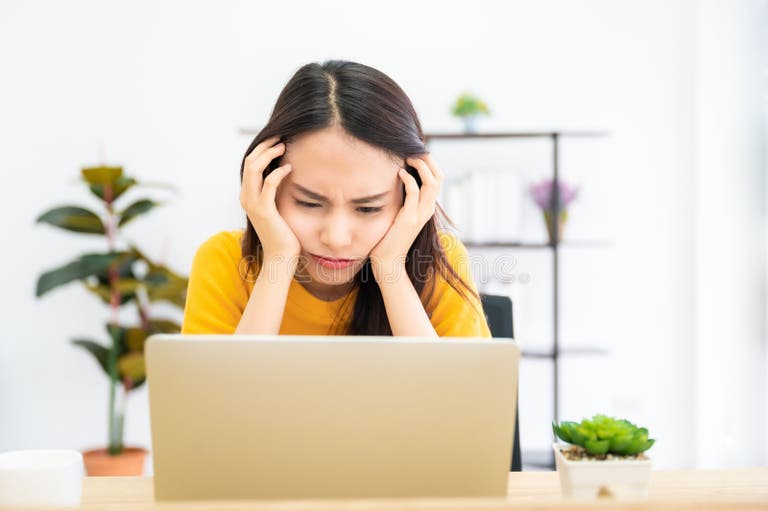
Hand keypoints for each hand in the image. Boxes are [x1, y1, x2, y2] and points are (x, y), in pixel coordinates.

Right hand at [240, 136, 300, 262]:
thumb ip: (275, 192)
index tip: (276, 139)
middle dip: (264, 146)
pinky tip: (289, 168)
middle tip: (280, 137)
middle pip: (249, 161)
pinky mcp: (264, 210)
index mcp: (247, 195)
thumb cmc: (284, 232)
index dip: (261, 149)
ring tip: (284, 146)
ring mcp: (253, 204)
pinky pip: (268, 184)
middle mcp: (246, 197)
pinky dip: (278, 173)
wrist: (281, 257)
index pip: (248, 164)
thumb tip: (286, 173)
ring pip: (254, 169)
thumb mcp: (277, 207)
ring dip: (269, 154)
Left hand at [369, 154, 443, 282]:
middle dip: (428, 160)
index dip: (430, 163)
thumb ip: (401, 200)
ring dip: (421, 166)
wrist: (387, 261)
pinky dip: (408, 179)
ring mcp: (420, 214)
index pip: (437, 178)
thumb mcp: (398, 214)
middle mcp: (428, 209)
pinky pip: (414, 193)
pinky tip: (399, 173)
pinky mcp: (409, 219)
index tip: (415, 152)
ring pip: (432, 182)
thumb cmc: (388, 237)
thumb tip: (394, 180)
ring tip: (408, 157)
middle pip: (439, 176)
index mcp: (427, 207)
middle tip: (413, 149)